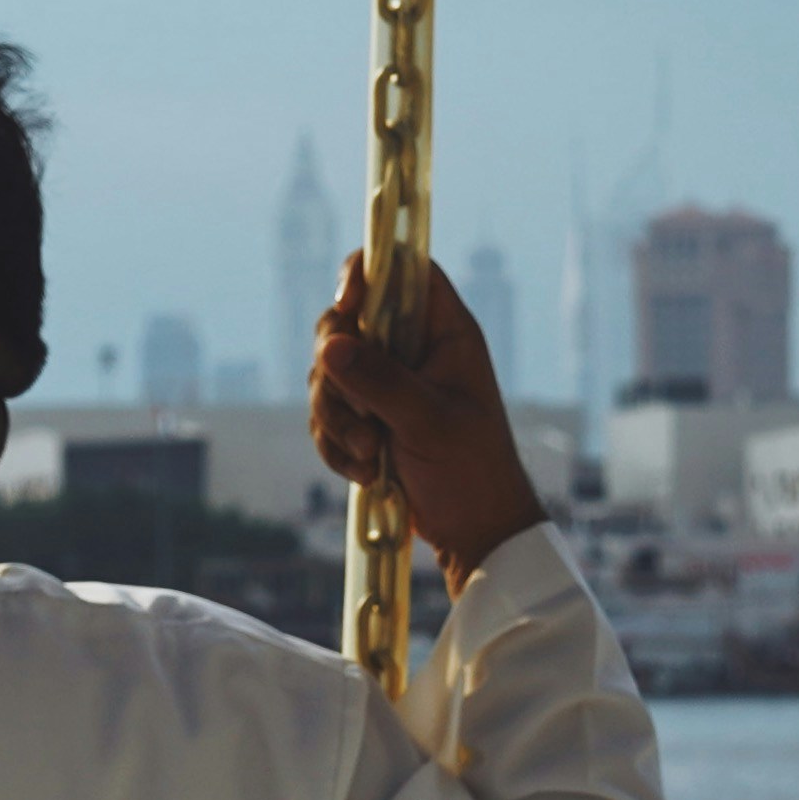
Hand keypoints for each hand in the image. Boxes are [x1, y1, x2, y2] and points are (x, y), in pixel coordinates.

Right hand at [310, 250, 543, 594]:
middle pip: (345, 324)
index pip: (401, 271)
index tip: (346, 308)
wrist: (472, 528)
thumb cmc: (471, 469)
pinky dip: (334, 445)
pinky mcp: (365, 417)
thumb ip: (381, 381)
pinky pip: (326, 416)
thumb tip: (330, 346)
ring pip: (327, 376)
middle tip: (360, 417)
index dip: (367, 275)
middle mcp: (412, 349)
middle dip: (336, 375)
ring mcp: (385, 383)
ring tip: (368, 455)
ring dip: (335, 420)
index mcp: (443, 331)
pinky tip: (364, 471)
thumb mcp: (428, 421)